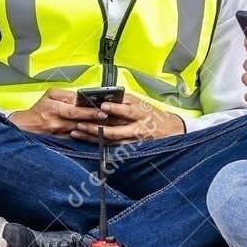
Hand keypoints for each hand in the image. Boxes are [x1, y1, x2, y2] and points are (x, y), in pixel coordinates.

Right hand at [7, 89, 106, 136]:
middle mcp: (57, 122)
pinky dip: (89, 137)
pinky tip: (99, 135)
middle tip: (111, 119)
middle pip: (80, 122)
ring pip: (81, 132)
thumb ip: (66, 95)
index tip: (102, 111)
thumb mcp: (50, 95)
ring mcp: (60, 133)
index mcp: (54, 108)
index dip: (89, 111)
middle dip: (96, 121)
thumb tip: (81, 97)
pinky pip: (77, 139)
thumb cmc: (39, 109)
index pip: (74, 110)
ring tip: (109, 127)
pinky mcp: (62, 141)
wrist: (26, 126)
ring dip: (95, 130)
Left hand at [69, 97, 184, 142]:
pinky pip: (111, 147)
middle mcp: (136, 128)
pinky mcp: (130, 149)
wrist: (169, 130)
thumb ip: (124, 100)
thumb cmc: (152, 113)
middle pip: (114, 130)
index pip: (127, 111)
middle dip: (96, 128)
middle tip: (80, 124)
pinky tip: (85, 140)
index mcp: (141, 113)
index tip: (102, 106)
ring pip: (110, 141)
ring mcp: (133, 141)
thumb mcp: (142, 103)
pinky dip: (97, 144)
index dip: (115, 109)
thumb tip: (105, 97)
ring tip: (77, 132)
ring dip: (92, 137)